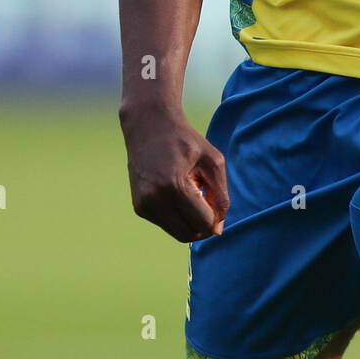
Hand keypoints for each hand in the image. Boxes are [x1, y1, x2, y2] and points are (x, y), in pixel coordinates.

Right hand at [121, 104, 228, 240]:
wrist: (149, 125)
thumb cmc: (185, 140)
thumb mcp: (213, 160)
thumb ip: (221, 194)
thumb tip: (218, 229)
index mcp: (173, 186)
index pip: (202, 222)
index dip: (216, 217)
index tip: (217, 200)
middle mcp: (153, 200)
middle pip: (189, 233)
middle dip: (204, 225)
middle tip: (209, 202)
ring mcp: (143, 205)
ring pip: (177, 233)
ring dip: (191, 222)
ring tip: (194, 195)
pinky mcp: (138, 207)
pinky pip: (166, 224)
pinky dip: (178, 217)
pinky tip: (179, 194)